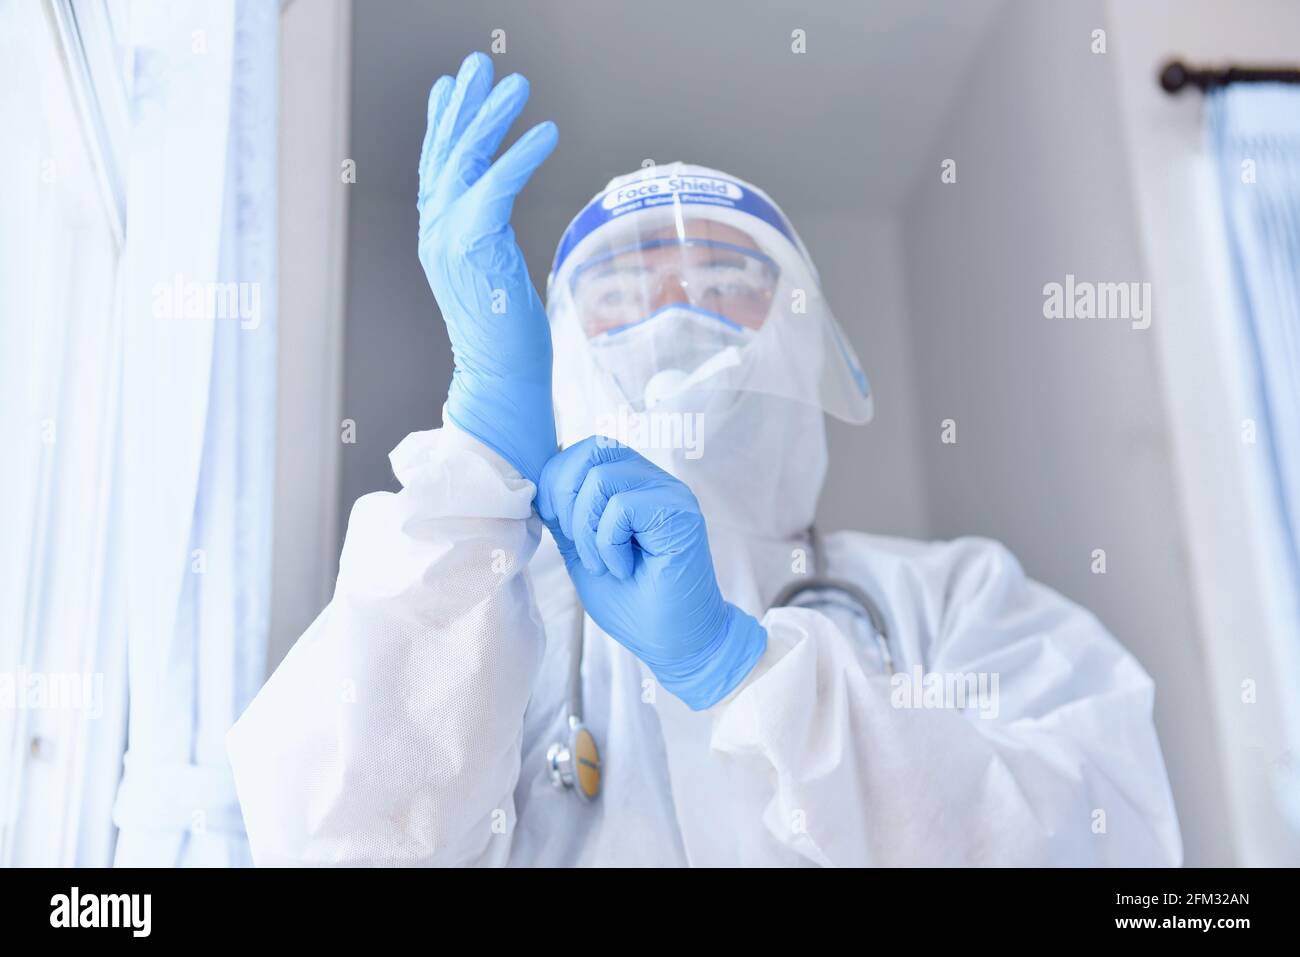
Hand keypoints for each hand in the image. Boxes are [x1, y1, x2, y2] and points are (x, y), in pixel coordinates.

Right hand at [417, 52, 557, 484]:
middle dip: (464, 105)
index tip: (450, 87)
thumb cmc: (505, 337)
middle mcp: (436, 232)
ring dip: (492, 117)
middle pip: (445, 152)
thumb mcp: (493, 274)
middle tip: (481, 66)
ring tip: (517, 86)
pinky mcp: (476, 246)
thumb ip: (488, 238)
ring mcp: (449, 238)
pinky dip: (521, 155)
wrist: (498, 379)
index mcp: (438, 237)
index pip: (436, 167)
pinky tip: (544, 133)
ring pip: (466, 160)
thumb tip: (498, 217)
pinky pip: (498, 186)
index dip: (442, 123)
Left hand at [537, 437, 766, 709]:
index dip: (557, 480)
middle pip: (593, 448)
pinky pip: (623, 506)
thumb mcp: (584, 553)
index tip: (555, 524)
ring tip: (604, 564)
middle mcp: (655, 482)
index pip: (587, 450)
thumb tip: (537, 485)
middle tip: (576, 542)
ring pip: (602, 476)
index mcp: (633, 485)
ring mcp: (670, 494)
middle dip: (565, 495)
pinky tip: (624, 568)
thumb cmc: (634, 603)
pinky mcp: (680, 514)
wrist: (677, 643)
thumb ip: (566, 517)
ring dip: (587, 528)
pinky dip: (609, 543)